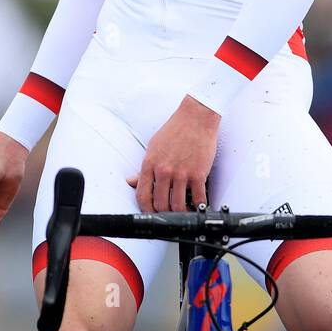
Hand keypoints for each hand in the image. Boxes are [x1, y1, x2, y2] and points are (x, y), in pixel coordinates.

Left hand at [128, 95, 219, 211]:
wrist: (196, 117)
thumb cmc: (176, 129)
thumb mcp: (153, 146)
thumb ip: (144, 167)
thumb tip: (132, 181)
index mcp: (150, 164)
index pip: (142, 195)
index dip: (145, 209)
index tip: (151, 212)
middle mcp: (164, 170)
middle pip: (159, 204)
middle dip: (164, 212)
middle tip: (169, 213)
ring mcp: (181, 173)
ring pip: (177, 206)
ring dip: (180, 213)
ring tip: (184, 211)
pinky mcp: (198, 174)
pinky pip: (198, 198)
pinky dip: (198, 207)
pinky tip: (198, 206)